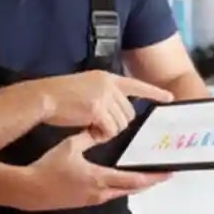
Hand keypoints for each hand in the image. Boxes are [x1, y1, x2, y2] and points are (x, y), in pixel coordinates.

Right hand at [20, 131, 171, 211]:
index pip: (133, 179)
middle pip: (132, 189)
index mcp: (99, 178)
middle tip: (165, 174)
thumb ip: (88, 137)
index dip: (152, 176)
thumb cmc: (48, 167)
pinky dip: (122, 187)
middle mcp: (100, 192)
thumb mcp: (70, 146)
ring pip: (122, 193)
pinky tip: (124, 181)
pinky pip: (111, 195)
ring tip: (149, 176)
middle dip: (150, 182)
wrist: (30, 190)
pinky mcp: (86, 202)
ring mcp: (93, 200)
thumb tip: (102, 128)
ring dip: (137, 186)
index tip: (167, 172)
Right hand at [36, 70, 173, 141]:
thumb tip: (113, 110)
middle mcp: (109, 86)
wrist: (44, 98)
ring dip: (108, 131)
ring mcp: (104, 97)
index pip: (136, 84)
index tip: (169, 97)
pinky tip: (88, 131)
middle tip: (100, 126)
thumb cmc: (59, 97)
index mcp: (107, 78)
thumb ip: (102, 95)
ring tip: (91, 128)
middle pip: (128, 112)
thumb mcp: (86, 89)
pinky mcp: (97, 110)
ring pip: (121, 123)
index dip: (154, 92)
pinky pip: (109, 130)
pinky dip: (100, 135)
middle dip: (118, 123)